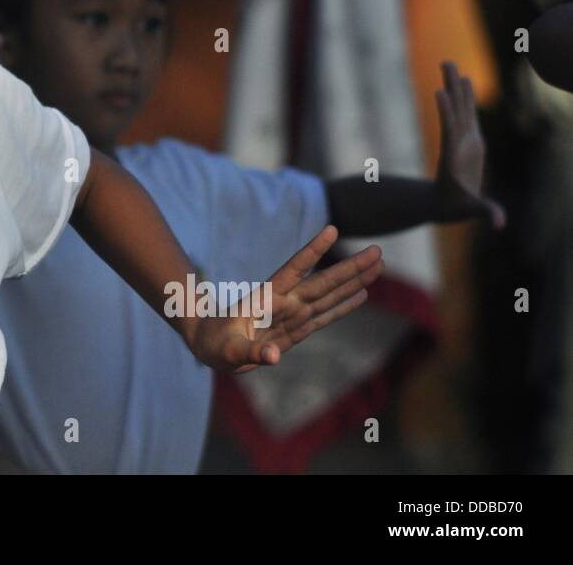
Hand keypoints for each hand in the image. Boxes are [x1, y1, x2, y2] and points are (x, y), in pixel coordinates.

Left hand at [185, 226, 383, 372]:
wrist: (209, 343)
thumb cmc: (215, 344)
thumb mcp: (227, 351)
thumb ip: (250, 352)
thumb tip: (274, 357)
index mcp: (267, 299)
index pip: (294, 270)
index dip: (312, 251)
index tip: (332, 230)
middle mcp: (285, 302)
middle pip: (322, 282)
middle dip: (350, 267)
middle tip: (378, 250)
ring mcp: (293, 314)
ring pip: (330, 295)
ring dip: (354, 280)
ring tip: (378, 264)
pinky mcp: (298, 328)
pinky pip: (326, 315)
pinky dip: (345, 305)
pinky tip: (363, 294)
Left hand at [434, 62, 505, 228]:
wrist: (442, 204)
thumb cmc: (456, 208)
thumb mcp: (470, 210)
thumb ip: (485, 212)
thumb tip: (499, 224)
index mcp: (453, 157)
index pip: (448, 131)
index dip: (445, 113)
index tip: (439, 92)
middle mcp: (456, 143)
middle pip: (453, 110)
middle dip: (450, 87)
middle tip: (445, 62)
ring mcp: (462, 139)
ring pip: (458, 108)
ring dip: (455, 86)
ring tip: (449, 63)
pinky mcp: (469, 140)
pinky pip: (466, 114)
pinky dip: (465, 98)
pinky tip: (463, 80)